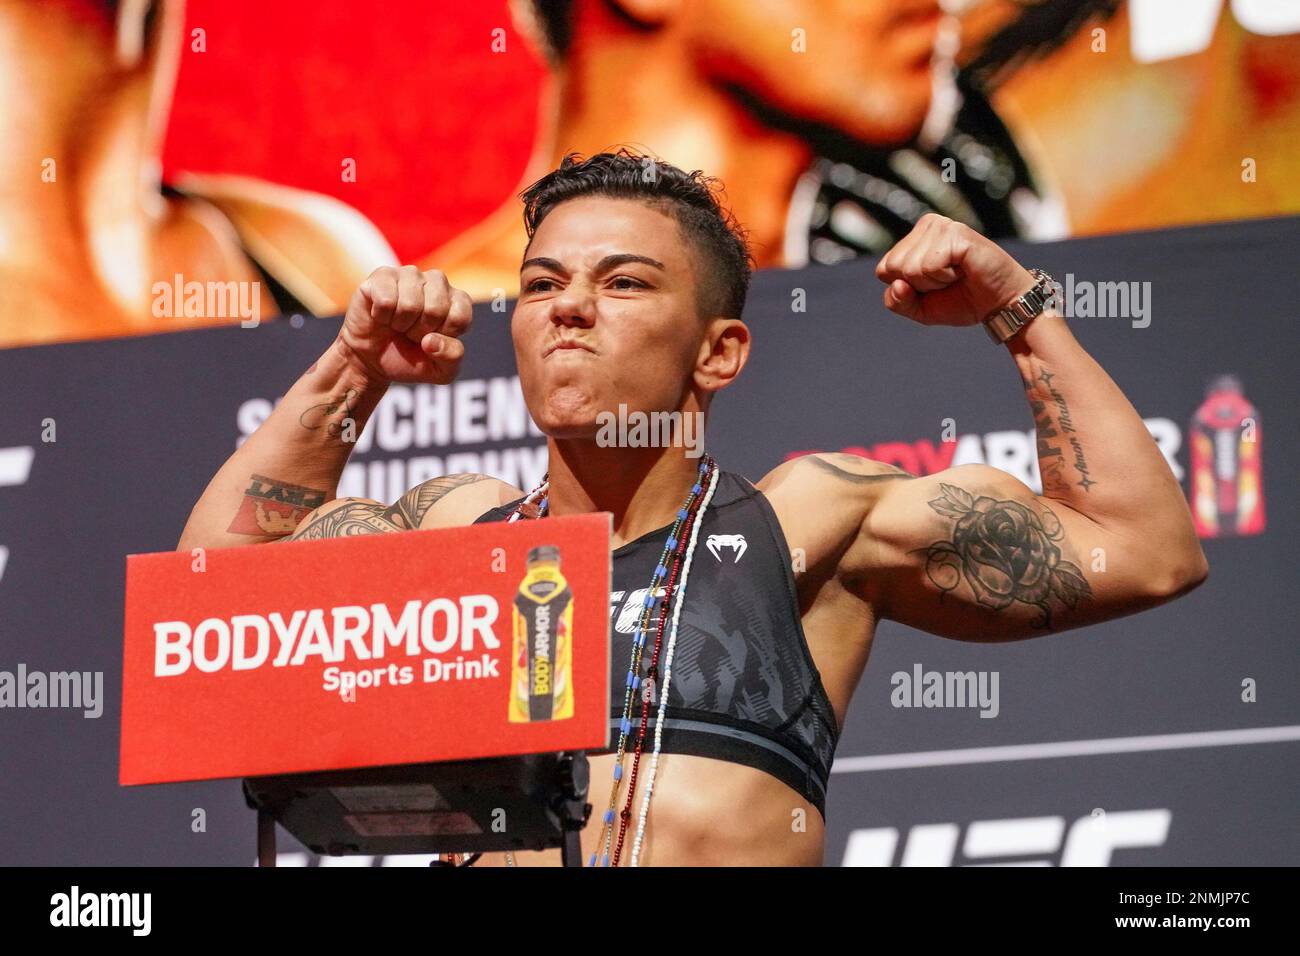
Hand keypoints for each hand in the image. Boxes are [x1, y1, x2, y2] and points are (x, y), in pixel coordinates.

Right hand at [337, 265, 470, 384]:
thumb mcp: (441, 371)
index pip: (460, 316)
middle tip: (411, 333)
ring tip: (397, 324)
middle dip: (420, 331)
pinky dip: (382, 316)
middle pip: (435, 309)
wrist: (372, 360)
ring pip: (410, 304)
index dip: (443, 336)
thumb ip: (451, 357)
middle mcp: (437, 282)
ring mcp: (410, 275)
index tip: (432, 339)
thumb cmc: (410, 360)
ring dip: (400, 324)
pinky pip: (386, 299)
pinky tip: (382, 315)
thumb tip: (431, 340)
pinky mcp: (382, 275)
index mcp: (458, 301)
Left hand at [875, 214, 1035, 325]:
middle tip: (947, 281)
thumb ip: (897, 301)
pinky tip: (962, 270)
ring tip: (957, 274)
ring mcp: (942, 226)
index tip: (934, 286)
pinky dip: (944, 277)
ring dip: (934, 282)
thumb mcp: (920, 309)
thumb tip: (896, 285)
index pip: (884, 269)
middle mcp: (927, 225)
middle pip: (893, 268)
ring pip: (910, 267)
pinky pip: (929, 266)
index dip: (907, 289)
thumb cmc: (962, 300)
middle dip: (919, 285)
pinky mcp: (956, 233)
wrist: (1000, 304)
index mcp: (915, 238)